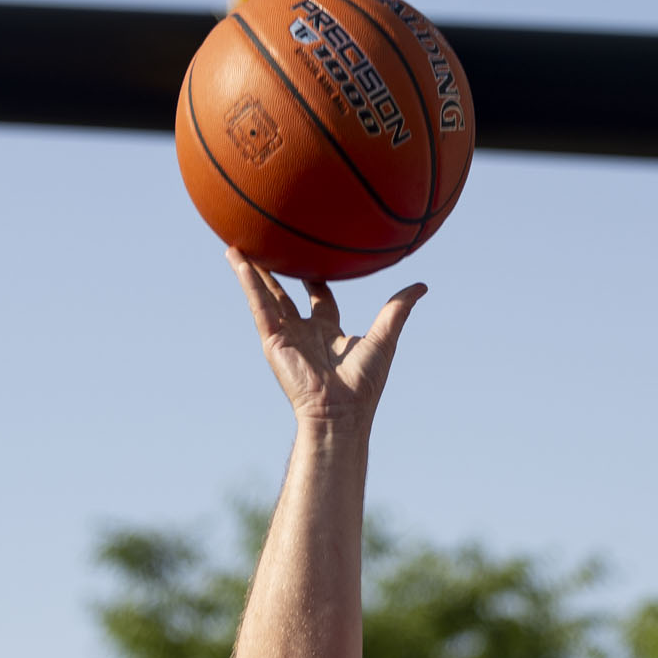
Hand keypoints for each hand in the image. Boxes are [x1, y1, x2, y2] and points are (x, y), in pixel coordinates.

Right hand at [227, 249, 423, 430]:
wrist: (341, 412)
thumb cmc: (363, 385)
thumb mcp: (385, 338)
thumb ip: (397, 309)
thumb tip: (421, 286)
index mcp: (328, 333)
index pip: (320, 299)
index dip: (317, 278)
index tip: (317, 255)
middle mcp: (304, 333)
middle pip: (286, 294)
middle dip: (277, 272)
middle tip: (268, 245)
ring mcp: (285, 336)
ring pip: (265, 295)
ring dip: (251, 271)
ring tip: (236, 245)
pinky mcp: (272, 340)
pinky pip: (258, 304)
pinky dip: (248, 282)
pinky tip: (237, 259)